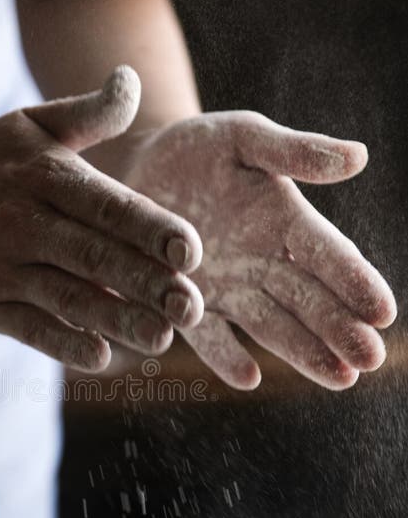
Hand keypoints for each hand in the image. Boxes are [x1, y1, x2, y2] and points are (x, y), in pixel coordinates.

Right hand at [0, 67, 203, 370]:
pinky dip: (61, 343)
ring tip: (160, 339)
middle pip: (93, 256)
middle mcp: (25, 223)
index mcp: (45, 177)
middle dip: (145, 284)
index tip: (191, 252)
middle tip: (190, 307)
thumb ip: (88, 112)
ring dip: (114, 320)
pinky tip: (100, 357)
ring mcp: (3, 268)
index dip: (149, 229)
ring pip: (66, 297)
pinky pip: (28, 327)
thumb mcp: (32, 123)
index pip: (106, 205)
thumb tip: (131, 82)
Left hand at [123, 111, 396, 388]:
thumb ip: (295, 153)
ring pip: (272, 326)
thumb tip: (359, 157)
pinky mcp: (184, 305)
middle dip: (341, 330)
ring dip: (304, 353)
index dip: (356, 282)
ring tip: (340, 379)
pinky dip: (225, 356)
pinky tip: (248, 377)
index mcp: (286, 222)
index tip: (383, 311)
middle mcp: (262, 264)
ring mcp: (226, 290)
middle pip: (309, 301)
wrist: (135, 169)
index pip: (329, 255)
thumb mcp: (245, 138)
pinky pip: (207, 336)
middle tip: (370, 359)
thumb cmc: (197, 149)